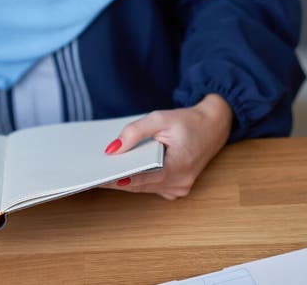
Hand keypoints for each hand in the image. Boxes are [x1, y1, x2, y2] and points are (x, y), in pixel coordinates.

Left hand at [99, 94, 233, 200]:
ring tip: (102, 167)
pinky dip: (137, 177)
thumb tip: (112, 149)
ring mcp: (179, 189)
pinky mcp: (176, 187)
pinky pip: (151, 185)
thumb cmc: (187, 121)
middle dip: (117, 177)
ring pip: (144, 187)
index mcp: (178, 167)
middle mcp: (179, 184)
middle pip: (139, 185)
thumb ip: (135, 132)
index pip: (140, 180)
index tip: (97, 177)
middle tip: (93, 169)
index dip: (117, 179)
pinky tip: (122, 167)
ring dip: (125, 178)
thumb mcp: (160, 118)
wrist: (213, 126)